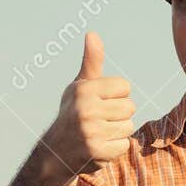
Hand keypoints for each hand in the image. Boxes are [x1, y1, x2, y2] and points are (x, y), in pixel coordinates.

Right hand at [43, 31, 135, 175]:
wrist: (55, 152)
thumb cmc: (73, 113)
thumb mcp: (80, 86)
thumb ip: (91, 62)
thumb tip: (92, 33)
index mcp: (84, 89)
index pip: (125, 87)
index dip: (116, 96)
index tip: (101, 102)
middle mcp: (86, 108)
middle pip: (130, 107)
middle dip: (119, 115)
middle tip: (100, 120)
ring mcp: (92, 131)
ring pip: (129, 127)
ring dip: (117, 132)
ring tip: (99, 133)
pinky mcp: (97, 151)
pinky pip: (124, 144)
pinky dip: (114, 148)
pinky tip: (99, 147)